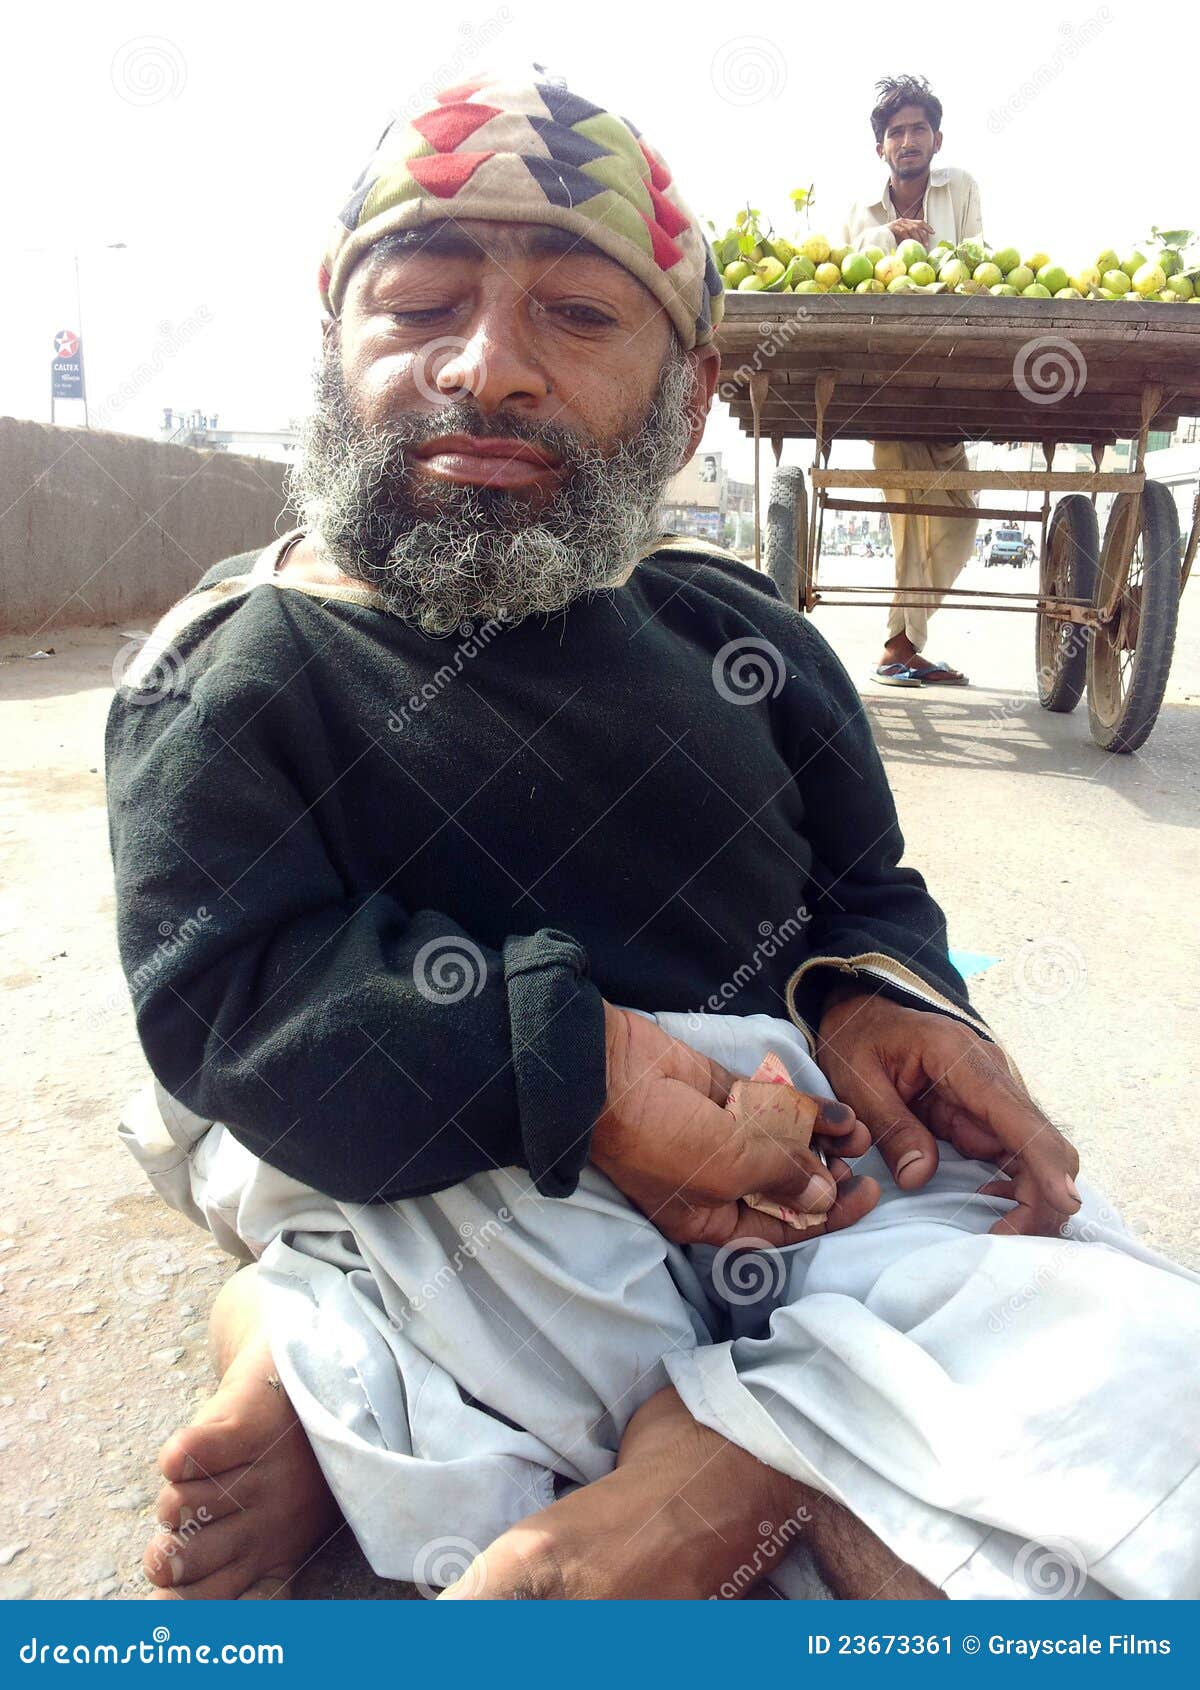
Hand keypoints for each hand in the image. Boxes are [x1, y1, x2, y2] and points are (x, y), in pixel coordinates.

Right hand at [592, 1004, 879, 1247]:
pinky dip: (804, 1109)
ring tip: (856, 1130)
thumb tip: (824, 1193)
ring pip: (784, 1143)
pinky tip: (835, 1109)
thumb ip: (781, 1178)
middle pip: (785, 1184)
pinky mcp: (726, 1095)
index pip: (779, 1227)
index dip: (825, 1216)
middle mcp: (719, 1180)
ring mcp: (723, 1135)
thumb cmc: (659, 1139)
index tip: (865, 1197)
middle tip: (860, 1162)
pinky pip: (774, 1107)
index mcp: (709, 1217)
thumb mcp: (726, 1169)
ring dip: (822, 1138)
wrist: (609, 1074)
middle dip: (826, 1174)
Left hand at [817, 989, 1080, 1235]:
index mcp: (962, 1060)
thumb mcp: (857, 1076)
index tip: (1064, 1202)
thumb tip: (919, 1176)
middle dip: (1042, 1196)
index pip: (1017, 1116)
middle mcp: (993, 1078)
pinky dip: (1016, 1188)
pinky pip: (1013, 1155)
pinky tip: (999, 1215)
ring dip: (1032, 1198)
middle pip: (1041, 1142)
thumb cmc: (858, 1036)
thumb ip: (891, 1124)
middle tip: (1007, 1242)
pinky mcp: (985, 1115)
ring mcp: (994, 1097)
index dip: (1046, 1161)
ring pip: (1034, 1155)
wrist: (863, 1009)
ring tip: (1004, 1237)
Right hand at [888, 218, 933, 245]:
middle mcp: (903, 221)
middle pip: (917, 226)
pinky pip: (903, 232)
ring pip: (911, 229)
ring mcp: (897, 223)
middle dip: (923, 235)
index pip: (919, 222)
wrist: (874, 237)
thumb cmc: (888, 240)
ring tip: (921, 245)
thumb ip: (908, 239)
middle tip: (927, 244)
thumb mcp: (900, 239)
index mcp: (906, 222)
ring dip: (917, 237)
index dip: (927, 227)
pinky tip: (910, 244)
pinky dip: (908, 238)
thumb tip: (918, 246)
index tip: (933, 232)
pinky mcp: (893, 227)